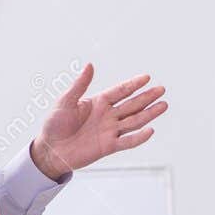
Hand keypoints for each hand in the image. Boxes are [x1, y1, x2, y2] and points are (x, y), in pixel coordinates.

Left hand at [31, 63, 167, 179]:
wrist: (51, 149)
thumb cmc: (54, 124)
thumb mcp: (65, 101)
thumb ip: (80, 85)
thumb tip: (90, 65)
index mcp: (98, 102)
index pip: (120, 91)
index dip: (133, 84)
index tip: (147, 77)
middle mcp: (107, 116)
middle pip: (132, 105)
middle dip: (147, 97)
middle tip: (161, 89)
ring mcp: (110, 131)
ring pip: (134, 121)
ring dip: (149, 114)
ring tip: (163, 105)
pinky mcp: (108, 146)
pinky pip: (127, 142)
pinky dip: (139, 137)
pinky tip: (150, 130)